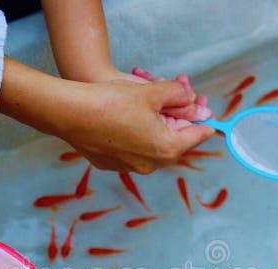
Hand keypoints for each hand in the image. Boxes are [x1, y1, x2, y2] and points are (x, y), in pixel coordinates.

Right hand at [61, 79, 213, 172]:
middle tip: (176, 104)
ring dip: (155, 130)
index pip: (197, 135)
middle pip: (175, 142)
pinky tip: (123, 119)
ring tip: (147, 109)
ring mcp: (130, 167)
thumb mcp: (152, 91)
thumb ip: (178, 95)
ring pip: (153, 147)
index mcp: (167, 147)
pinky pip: (131, 151)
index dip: (203, 119)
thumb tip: (193, 100)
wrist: (71, 114)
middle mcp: (152, 164)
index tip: (206, 110)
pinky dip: (134, 136)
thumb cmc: (112, 102)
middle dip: (177, 122)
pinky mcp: (111, 165)